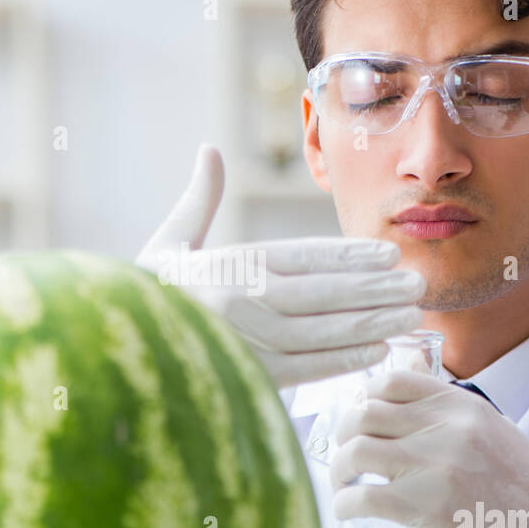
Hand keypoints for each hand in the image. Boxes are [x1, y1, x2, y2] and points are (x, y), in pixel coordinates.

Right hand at [135, 144, 426, 388]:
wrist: (112, 349)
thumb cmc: (142, 296)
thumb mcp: (166, 243)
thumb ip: (199, 200)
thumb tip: (209, 150)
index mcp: (229, 263)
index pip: (304, 256)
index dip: (350, 255)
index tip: (387, 254)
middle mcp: (242, 299)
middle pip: (324, 291)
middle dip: (375, 288)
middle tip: (416, 283)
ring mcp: (247, 341)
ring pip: (323, 330)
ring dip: (370, 322)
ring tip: (407, 315)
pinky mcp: (247, 377)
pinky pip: (306, 367)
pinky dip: (344, 360)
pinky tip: (376, 351)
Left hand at [329, 360, 528, 527]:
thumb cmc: (520, 489)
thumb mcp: (492, 430)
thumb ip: (447, 408)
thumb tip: (404, 372)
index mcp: (461, 406)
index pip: (391, 381)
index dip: (364, 398)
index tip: (360, 421)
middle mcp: (447, 428)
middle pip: (363, 414)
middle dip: (341, 434)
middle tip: (345, 455)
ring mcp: (434, 467)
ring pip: (354, 451)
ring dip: (338, 470)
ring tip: (345, 485)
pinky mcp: (424, 508)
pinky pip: (361, 497)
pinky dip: (343, 504)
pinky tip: (349, 511)